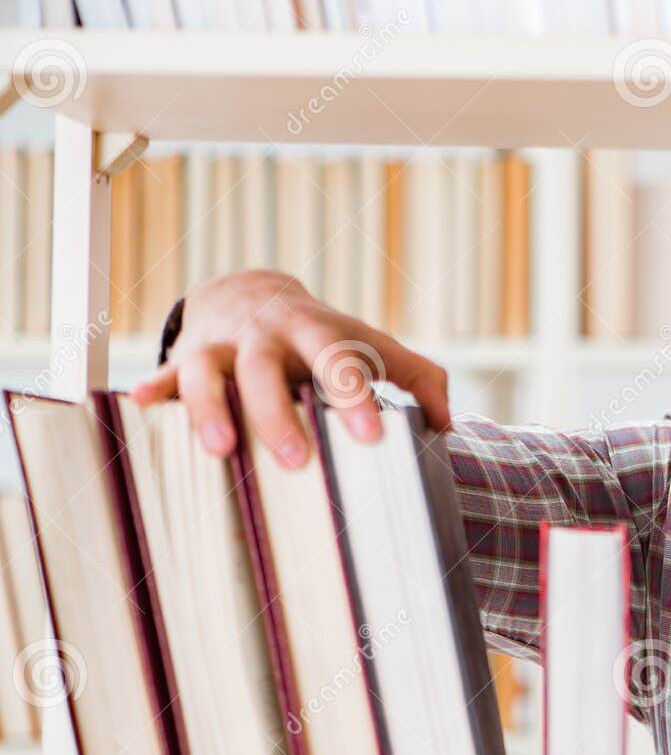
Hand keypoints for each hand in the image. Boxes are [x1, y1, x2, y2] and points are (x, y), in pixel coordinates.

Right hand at [130, 270, 451, 468]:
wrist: (254, 293)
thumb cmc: (325, 337)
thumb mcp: (374, 346)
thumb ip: (420, 377)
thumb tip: (448, 424)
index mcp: (318, 333)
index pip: (339, 361)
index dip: (353, 398)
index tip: (371, 438)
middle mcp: (266, 336)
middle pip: (266, 369)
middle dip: (280, 414)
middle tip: (298, 461)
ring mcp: (221, 346)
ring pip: (207, 371)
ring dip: (210, 407)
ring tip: (221, 449)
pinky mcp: (184, 359)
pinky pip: (166, 373)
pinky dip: (154, 388)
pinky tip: (138, 404)